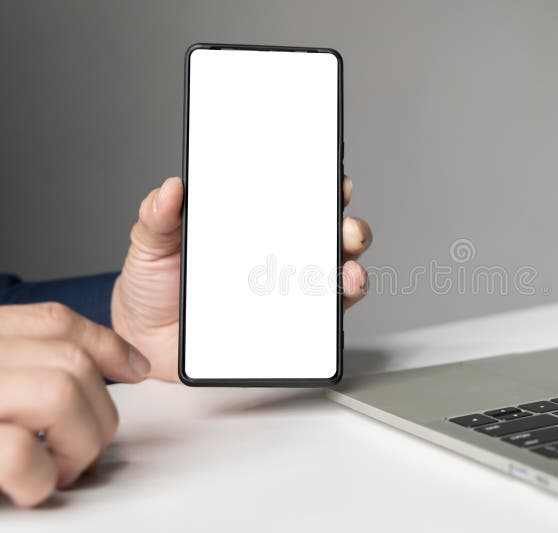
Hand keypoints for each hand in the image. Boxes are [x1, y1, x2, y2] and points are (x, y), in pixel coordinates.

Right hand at [0, 303, 147, 506]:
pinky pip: (19, 454)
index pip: (54, 321)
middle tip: (83, 447)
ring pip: (59, 395)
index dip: (107, 344)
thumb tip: (123, 365)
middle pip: (71, 363)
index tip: (132, 368)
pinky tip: (32, 487)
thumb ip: (29, 361)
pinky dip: (42, 477)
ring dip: (78, 444)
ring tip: (60, 470)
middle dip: (99, 413)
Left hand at [112, 175, 372, 380]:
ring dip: (351, 261)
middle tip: (343, 223)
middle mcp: (276, 250)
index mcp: (249, 223)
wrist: (147, 338)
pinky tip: (339, 291)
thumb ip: (156, 216)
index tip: (333, 177)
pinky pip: (327, 310)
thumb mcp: (150, 243)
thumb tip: (171, 188)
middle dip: (347, 223)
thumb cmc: (153, 285)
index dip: (320, 182)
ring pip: (335, 266)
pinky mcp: (291, 322)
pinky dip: (342, 299)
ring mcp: (287, 286)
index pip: (293, 196)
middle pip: (326, 229)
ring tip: (346, 262)